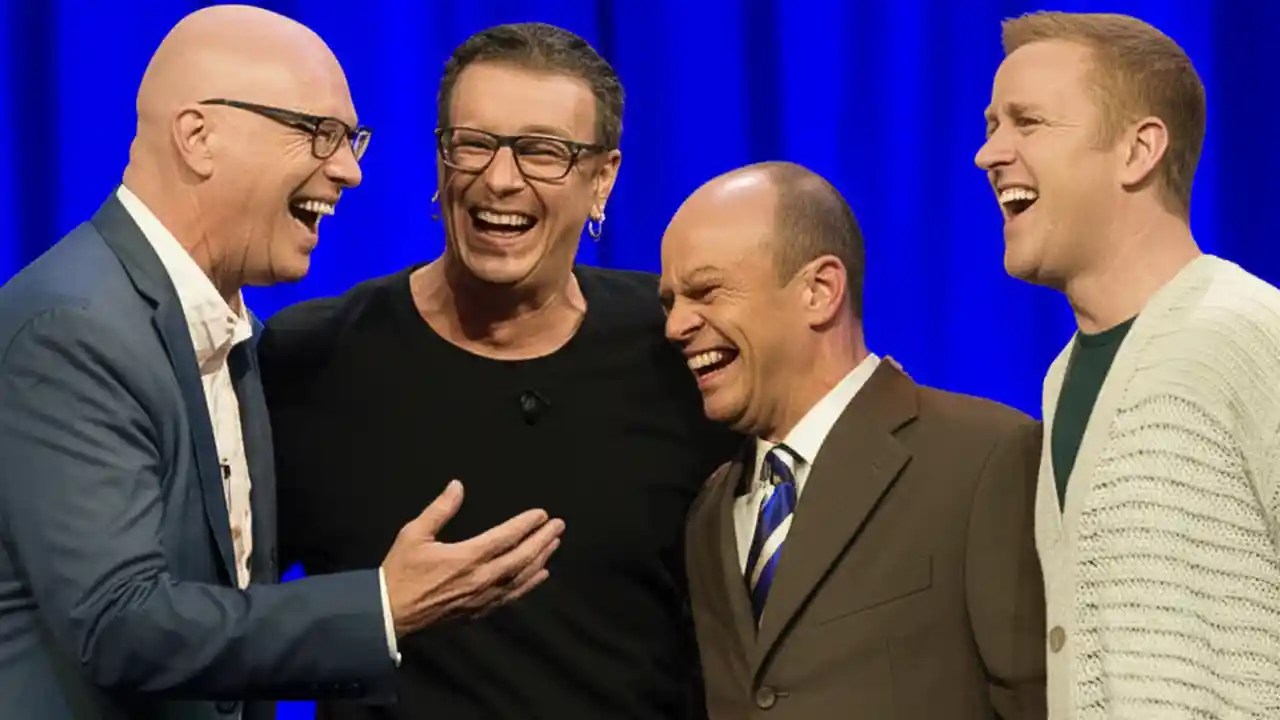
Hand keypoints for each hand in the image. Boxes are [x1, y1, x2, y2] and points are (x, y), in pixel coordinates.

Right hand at [381, 480, 563, 636]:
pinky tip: (540, 575)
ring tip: (554, 545)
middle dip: (542, 540)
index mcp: (467, 557)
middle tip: (559, 526)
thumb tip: (457, 486)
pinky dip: (529, 585)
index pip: (506, 537)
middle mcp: (480, 578)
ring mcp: (482, 597)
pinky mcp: (478, 611)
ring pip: (521, 577)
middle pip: (521, 557)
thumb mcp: (414, 534)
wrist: (389, 613)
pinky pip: (511, 597)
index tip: (541, 514)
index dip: (526, 524)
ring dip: (540, 560)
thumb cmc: (400, 571)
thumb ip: (440, 509)